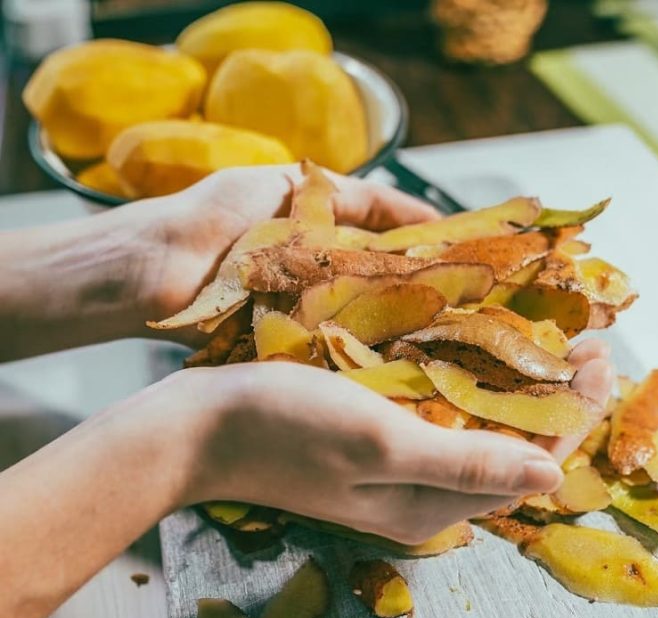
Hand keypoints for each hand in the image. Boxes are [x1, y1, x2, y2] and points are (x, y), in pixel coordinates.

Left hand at [138, 164, 439, 334]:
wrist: (155, 268)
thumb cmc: (214, 215)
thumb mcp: (284, 183)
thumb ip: (345, 194)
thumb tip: (411, 209)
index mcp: (316, 225)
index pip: (382, 228)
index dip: (420, 236)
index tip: (463, 247)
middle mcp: (314, 266)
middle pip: (376, 275)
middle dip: (415, 284)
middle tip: (462, 297)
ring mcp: (302, 303)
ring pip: (358, 311)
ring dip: (391, 319)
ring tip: (438, 329)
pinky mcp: (287, 337)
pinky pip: (329, 340)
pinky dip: (354, 345)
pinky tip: (389, 355)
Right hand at [140, 351, 610, 544]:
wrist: (202, 427)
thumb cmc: (285, 427)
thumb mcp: (380, 441)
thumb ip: (465, 463)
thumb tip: (552, 475)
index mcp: (434, 504)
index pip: (531, 463)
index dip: (574, 412)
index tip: (600, 357)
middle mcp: (424, 495)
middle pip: (513, 447)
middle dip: (555, 397)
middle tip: (585, 342)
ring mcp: (399, 470)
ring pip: (482, 431)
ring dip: (518, 387)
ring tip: (547, 342)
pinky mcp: (378, 444)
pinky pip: (446, 418)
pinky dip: (474, 386)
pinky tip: (479, 353)